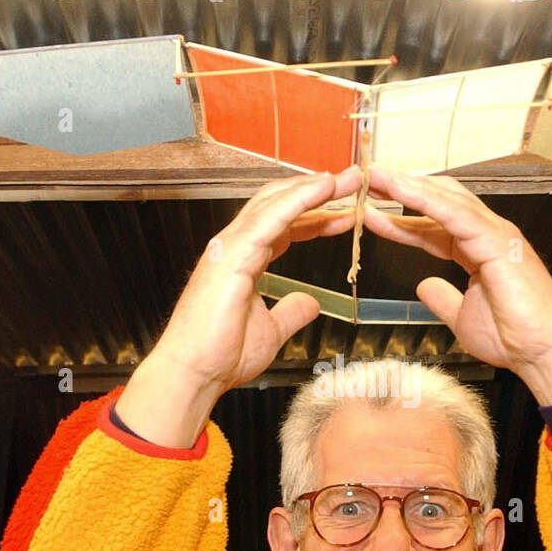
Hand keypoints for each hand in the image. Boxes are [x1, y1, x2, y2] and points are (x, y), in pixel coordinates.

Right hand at [119, 168, 361, 445]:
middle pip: (281, 205)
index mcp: (244, 260)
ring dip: (314, 187)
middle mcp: (236, 246)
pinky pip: (270, 219)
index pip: (285, 226)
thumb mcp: (271, 331)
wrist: (195, 373)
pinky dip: (298, 200)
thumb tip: (311, 302)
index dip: (316, 216)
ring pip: (275, 203)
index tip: (347, 211)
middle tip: (355, 180)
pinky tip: (324, 188)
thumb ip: (290, 313)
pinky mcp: (232, 254)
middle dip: (318, 191)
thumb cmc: (221, 355)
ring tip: (348, 177)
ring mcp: (231, 247)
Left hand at [362, 168, 551, 404]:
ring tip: (374, 176)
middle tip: (366, 180)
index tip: (370, 213)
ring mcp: (495, 234)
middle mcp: (488, 235)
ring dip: (408, 187)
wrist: (544, 353)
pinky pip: (456, 214)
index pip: (434, 226)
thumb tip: (424, 287)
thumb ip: (444, 299)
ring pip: (446, 201)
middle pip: (440, 202)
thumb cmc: (514, 338)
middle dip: (403, 191)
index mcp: (480, 250)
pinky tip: (401, 191)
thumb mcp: (463, 317)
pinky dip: (426, 200)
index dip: (402, 219)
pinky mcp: (497, 241)